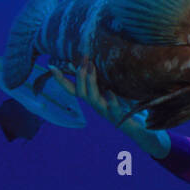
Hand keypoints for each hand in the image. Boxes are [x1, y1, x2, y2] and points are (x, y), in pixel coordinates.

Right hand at [49, 59, 170, 157]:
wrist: (138, 128)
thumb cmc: (124, 105)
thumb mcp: (110, 89)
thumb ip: (98, 79)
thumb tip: (85, 62)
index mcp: (93, 99)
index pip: (72, 89)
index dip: (61, 79)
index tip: (51, 67)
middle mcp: (97, 106)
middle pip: (80, 93)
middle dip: (79, 76)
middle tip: (82, 61)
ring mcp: (107, 112)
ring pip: (93, 99)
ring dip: (91, 83)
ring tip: (91, 68)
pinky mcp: (120, 117)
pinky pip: (114, 109)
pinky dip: (112, 101)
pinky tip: (110, 91)